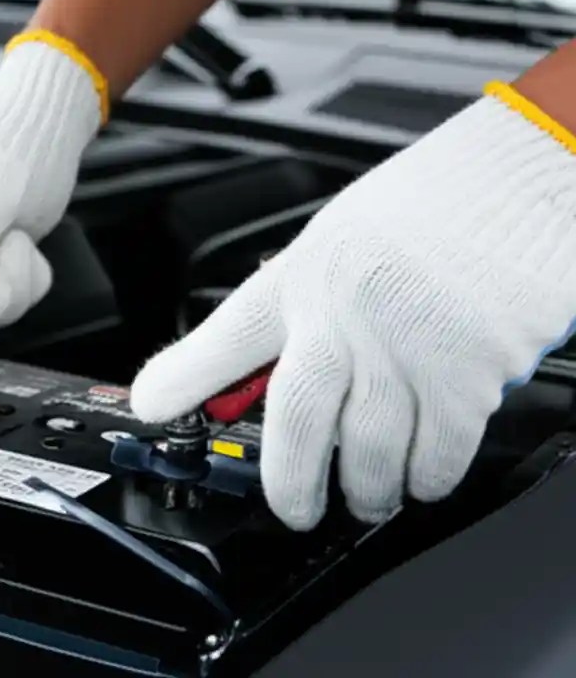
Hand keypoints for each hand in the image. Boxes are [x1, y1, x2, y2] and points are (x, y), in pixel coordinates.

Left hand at [131, 90, 575, 529]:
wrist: (528, 171)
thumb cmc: (440, 203)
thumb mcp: (344, 240)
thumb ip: (308, 303)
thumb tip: (270, 360)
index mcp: (309, 272)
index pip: (231, 332)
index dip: (185, 375)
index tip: (152, 407)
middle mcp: (347, 310)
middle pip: (298, 419)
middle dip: (289, 482)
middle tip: (294, 508)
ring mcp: (407, 343)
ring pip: (370, 449)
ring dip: (367, 488)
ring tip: (368, 498)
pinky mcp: (470, 369)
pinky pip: (439, 448)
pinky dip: (428, 476)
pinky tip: (422, 478)